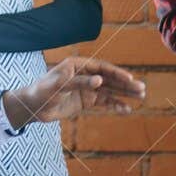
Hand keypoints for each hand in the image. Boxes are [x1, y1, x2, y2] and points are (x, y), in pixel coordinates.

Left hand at [3, 55, 146, 127]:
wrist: (33, 107)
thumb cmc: (43, 91)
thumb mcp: (60, 85)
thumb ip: (80, 83)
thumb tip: (100, 81)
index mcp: (78, 65)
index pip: (102, 68)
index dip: (116, 73)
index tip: (129, 79)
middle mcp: (85, 75)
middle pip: (109, 79)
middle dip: (126, 84)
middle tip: (142, 89)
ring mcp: (86, 89)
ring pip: (110, 91)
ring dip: (124, 94)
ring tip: (140, 97)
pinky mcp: (85, 101)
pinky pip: (104, 103)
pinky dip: (115, 105)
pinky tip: (126, 109)